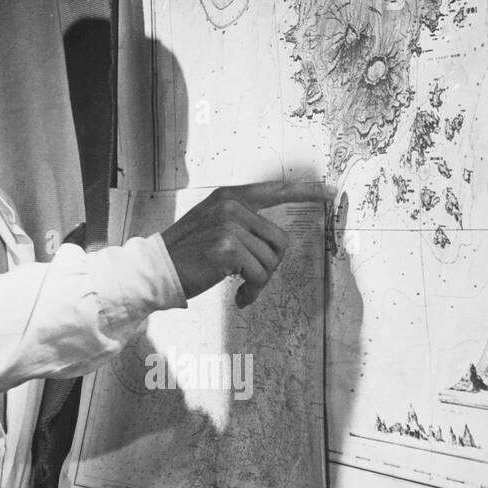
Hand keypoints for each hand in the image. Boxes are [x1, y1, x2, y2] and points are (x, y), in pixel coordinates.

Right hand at [160, 181, 332, 307]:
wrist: (156, 270)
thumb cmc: (184, 253)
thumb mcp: (211, 223)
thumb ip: (240, 221)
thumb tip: (275, 240)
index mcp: (229, 196)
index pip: (274, 190)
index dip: (307, 192)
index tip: (332, 192)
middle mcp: (231, 206)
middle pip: (280, 240)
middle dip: (271, 266)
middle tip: (251, 279)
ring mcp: (229, 226)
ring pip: (271, 260)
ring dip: (259, 281)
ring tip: (240, 287)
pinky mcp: (228, 249)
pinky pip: (259, 275)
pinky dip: (252, 291)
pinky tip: (238, 297)